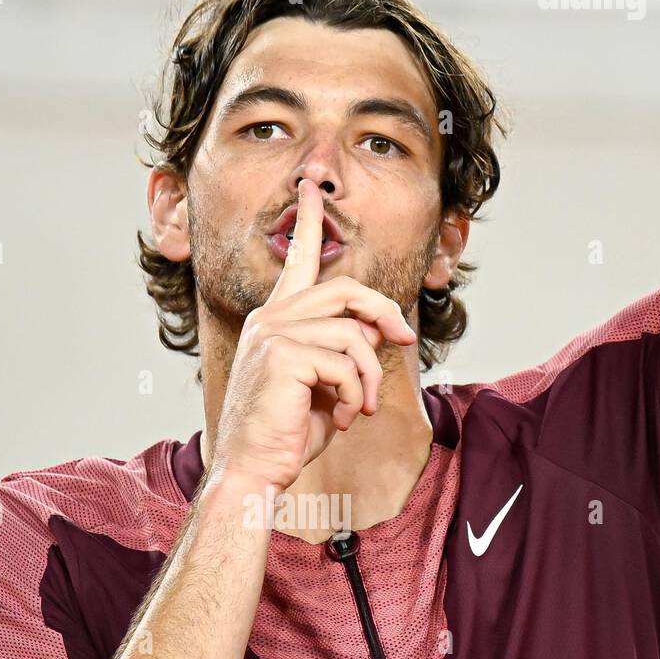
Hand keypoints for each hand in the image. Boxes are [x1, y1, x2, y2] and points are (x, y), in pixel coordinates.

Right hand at [208, 177, 417, 493]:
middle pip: (346, 290)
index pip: (298, 260)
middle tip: (406, 343)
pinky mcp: (282, 355)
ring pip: (353, 334)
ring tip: (356, 408)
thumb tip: (382, 331)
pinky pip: (346, 362)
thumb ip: (346, 352)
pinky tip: (340, 419)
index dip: (310, 222)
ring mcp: (273, 333)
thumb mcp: (324, 386)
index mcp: (277, 320)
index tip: (311, 188)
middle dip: (385, 315)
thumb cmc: (286, 435)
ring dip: (369, 377)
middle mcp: (270, 318)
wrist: (253, 470)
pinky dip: (354, 395)